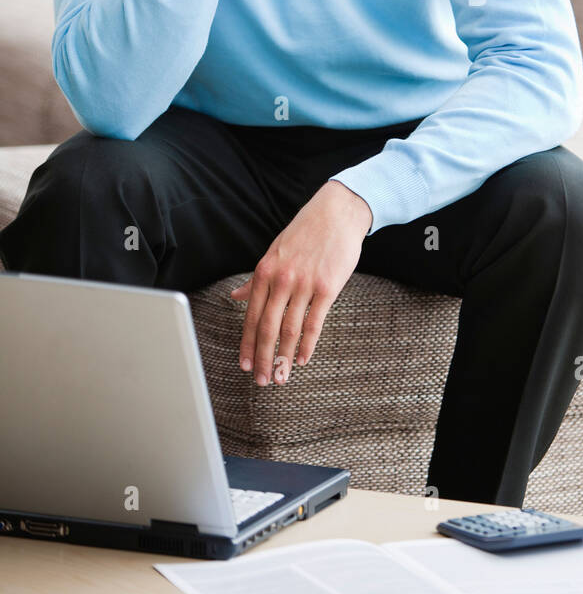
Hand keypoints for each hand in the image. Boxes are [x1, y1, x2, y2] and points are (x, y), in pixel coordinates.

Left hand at [230, 180, 372, 384]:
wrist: (337, 212)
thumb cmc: (305, 232)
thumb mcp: (275, 252)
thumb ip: (256, 278)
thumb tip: (235, 296)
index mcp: (264, 271)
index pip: (250, 315)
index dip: (246, 344)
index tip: (243, 364)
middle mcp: (281, 279)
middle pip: (267, 327)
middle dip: (262, 358)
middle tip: (260, 381)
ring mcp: (304, 284)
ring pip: (289, 330)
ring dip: (283, 358)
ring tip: (281, 377)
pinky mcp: (327, 287)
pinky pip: (314, 323)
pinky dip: (307, 345)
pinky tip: (303, 359)